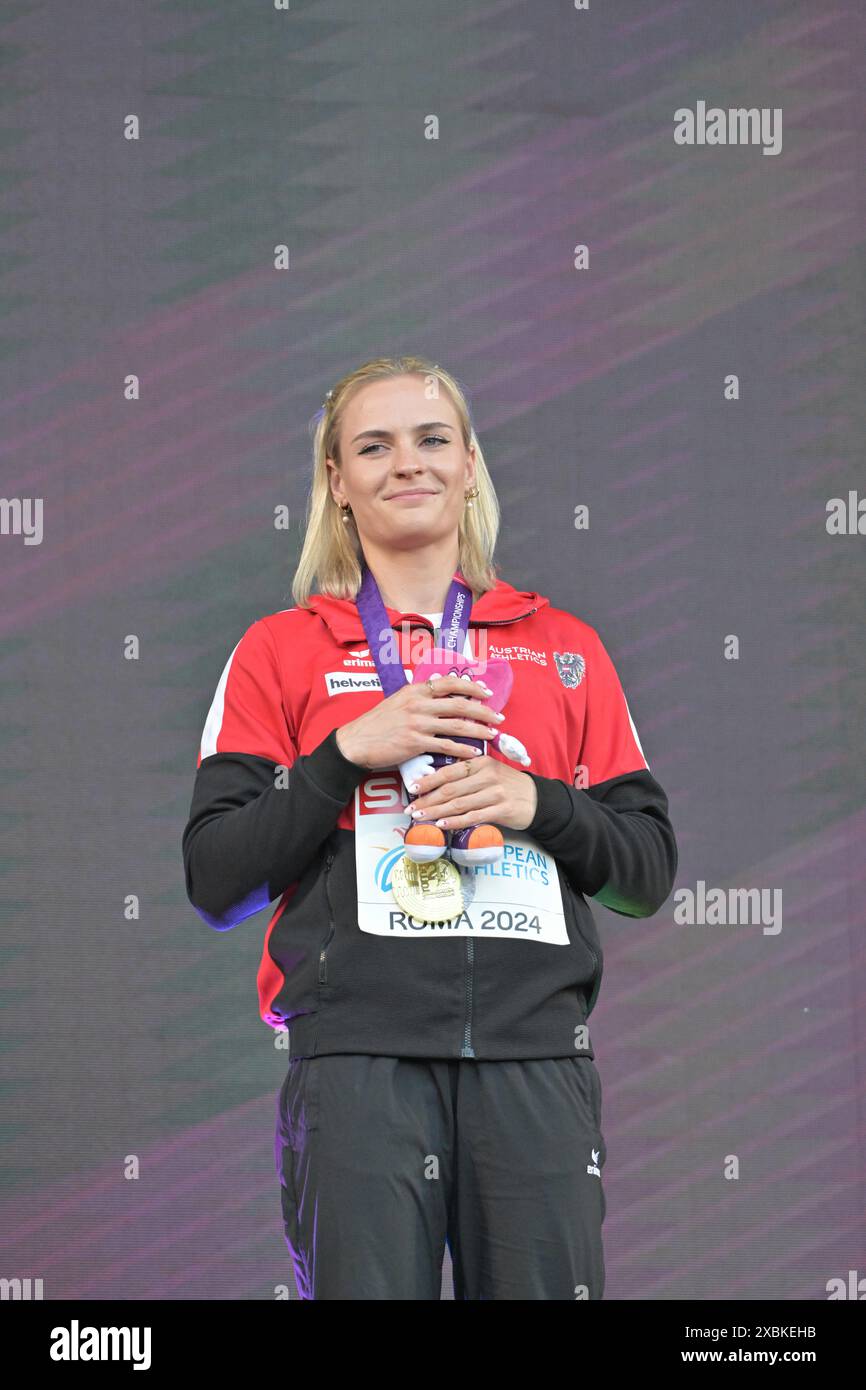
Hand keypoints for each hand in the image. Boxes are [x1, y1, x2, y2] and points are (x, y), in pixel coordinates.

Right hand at [335, 672, 503, 770]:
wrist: (356, 742)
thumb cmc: (377, 723)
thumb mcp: (397, 701)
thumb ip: (419, 697)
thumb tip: (440, 691)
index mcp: (415, 690)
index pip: (450, 682)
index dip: (471, 686)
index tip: (486, 692)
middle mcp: (418, 704)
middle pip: (460, 704)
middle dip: (483, 711)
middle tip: (498, 717)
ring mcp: (417, 724)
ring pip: (457, 725)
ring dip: (479, 730)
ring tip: (492, 735)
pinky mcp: (415, 743)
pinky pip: (446, 746)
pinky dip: (463, 750)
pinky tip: (474, 753)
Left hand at [407, 753, 537, 832]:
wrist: (537, 799)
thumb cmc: (507, 785)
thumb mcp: (489, 770)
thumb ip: (467, 772)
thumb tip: (434, 780)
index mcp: (481, 762)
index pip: (449, 771)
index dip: (429, 780)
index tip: (412, 788)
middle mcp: (488, 775)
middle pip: (451, 789)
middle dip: (428, 800)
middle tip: (411, 809)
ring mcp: (496, 793)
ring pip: (459, 804)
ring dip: (437, 812)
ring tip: (421, 818)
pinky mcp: (502, 809)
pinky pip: (474, 817)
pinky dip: (456, 822)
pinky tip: (442, 825)